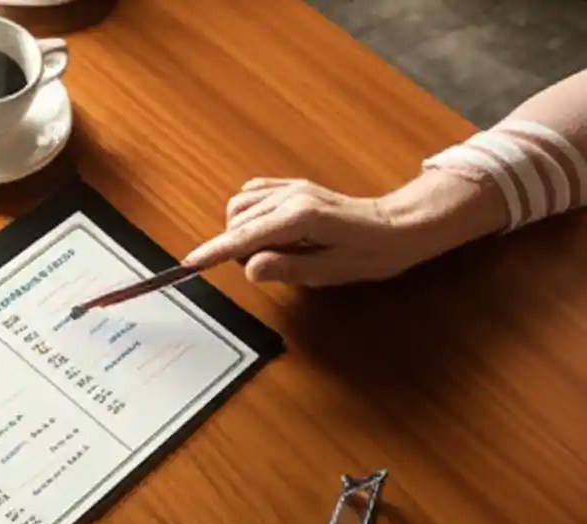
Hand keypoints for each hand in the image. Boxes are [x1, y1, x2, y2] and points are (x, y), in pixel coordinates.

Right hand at [181, 178, 437, 286]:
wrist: (398, 226)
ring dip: (241, 230)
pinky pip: (254, 194)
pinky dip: (248, 213)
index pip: (245, 236)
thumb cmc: (371, 254)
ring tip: (268, 251)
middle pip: (237, 219)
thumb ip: (287, 268)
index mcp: (300, 217)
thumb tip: (251, 268)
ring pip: (241, 204)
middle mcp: (291, 196)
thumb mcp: (331, 271)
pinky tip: (264, 230)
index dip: (215, 252)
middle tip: (265, 267)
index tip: (190, 263)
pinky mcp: (294, 186)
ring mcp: (292, 187)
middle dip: (236, 246)